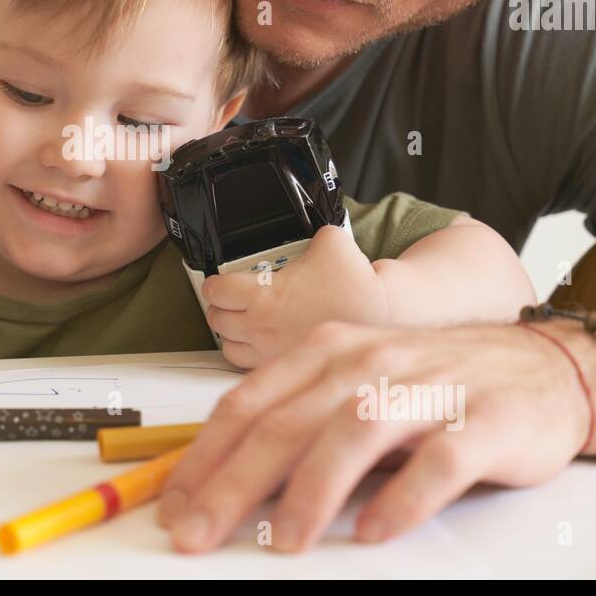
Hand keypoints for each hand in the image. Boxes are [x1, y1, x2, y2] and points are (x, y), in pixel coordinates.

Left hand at [158, 318, 595, 551]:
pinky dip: (403, 499)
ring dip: (311, 492)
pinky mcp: (484, 421)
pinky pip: (438, 463)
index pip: (250, 402)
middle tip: (199, 533)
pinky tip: (375, 530)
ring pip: (353, 434)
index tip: (175, 502)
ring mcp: (428, 389)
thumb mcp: (358, 385)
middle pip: (287, 422)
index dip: (205, 455)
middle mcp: (371, 363)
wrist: (546, 367)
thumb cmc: (438, 383)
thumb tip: (226, 478)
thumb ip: (300, 421)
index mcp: (330, 352)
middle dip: (233, 483)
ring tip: (284, 542)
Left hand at [203, 224, 389, 367]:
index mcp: (263, 297)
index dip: (213, 281)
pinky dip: (247, 354)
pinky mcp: (285, 368)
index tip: (216, 279)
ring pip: (228, 346)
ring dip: (229, 333)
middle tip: (227, 298)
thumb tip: (310, 228)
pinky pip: (248, 366)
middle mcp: (262, 328)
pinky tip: (257, 343)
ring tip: (238, 322)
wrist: (382, 318)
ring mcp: (271, 352)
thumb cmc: (357, 286)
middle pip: (216, 319)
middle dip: (219, 306)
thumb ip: (311, 231)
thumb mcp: (332, 241)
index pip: (215, 290)